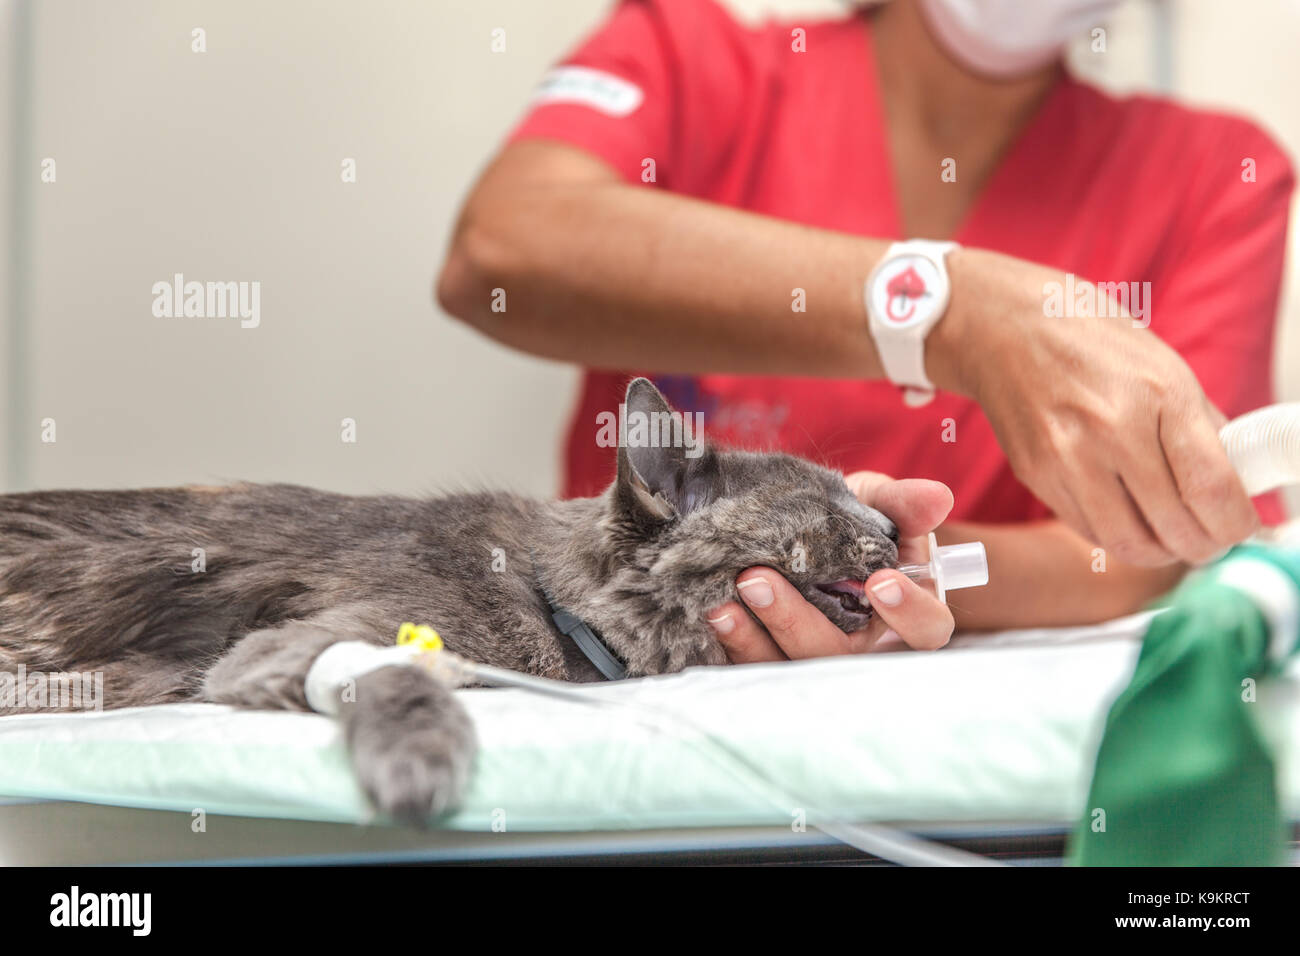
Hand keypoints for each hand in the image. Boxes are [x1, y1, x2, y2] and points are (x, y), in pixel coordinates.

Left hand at [708, 472, 955, 660]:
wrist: (800, 528)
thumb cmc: (852, 522)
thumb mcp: (876, 504)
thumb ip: (903, 503)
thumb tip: (937, 497)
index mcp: (905, 614)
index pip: (926, 629)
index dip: (909, 613)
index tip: (879, 583)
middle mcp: (862, 646)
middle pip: (842, 657)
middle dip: (798, 622)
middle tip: (757, 579)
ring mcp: (815, 660)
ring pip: (792, 669)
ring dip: (755, 638)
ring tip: (723, 603)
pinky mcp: (773, 663)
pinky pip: (754, 669)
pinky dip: (733, 645)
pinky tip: (712, 615)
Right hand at [931, 249, 1257, 567]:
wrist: (1006, 330)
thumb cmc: (1093, 342)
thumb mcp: (1165, 368)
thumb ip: (1203, 429)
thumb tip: (1240, 487)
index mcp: (1160, 394)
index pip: (1212, 488)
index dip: (1235, 524)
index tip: (1240, 527)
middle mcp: (1112, 429)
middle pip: (1174, 527)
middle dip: (1203, 546)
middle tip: (1209, 540)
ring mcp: (1067, 457)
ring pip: (1129, 542)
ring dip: (1159, 550)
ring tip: (1170, 537)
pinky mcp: (1037, 475)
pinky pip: (1089, 528)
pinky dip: (1117, 534)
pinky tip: (1128, 516)